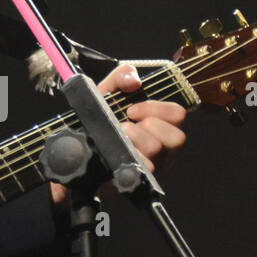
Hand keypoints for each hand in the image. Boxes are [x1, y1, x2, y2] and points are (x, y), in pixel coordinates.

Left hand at [48, 63, 187, 206]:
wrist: (78, 150)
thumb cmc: (100, 122)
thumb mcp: (109, 92)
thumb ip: (122, 76)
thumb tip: (134, 80)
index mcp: (161, 125)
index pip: (178, 114)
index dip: (158, 108)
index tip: (132, 108)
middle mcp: (163, 148)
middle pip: (176, 137)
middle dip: (148, 125)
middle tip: (126, 123)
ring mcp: (154, 166)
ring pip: (158, 150)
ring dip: (135, 137)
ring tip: (119, 136)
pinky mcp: (139, 180)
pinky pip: (145, 169)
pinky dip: (131, 156)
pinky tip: (116, 152)